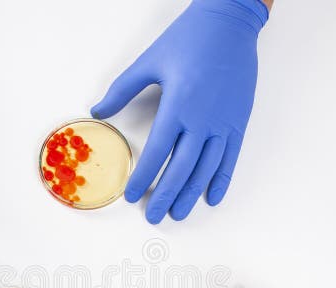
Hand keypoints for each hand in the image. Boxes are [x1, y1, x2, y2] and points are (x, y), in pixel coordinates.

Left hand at [92, 0, 267, 223]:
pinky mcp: (238, 122)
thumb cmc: (188, 39)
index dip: (144, 176)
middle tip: (154, 216)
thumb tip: (97, 111)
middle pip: (182, 168)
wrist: (229, 23)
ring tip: (178, 213)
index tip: (133, 195)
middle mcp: (202, 118)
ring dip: (191, 194)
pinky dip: (221, 180)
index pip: (157, 151)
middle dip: (165, 195)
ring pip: (206, 168)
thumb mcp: (149, 62)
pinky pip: (230, 158)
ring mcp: (223, 122)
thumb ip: (122, 90)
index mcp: (177, 104)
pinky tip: (211, 197)